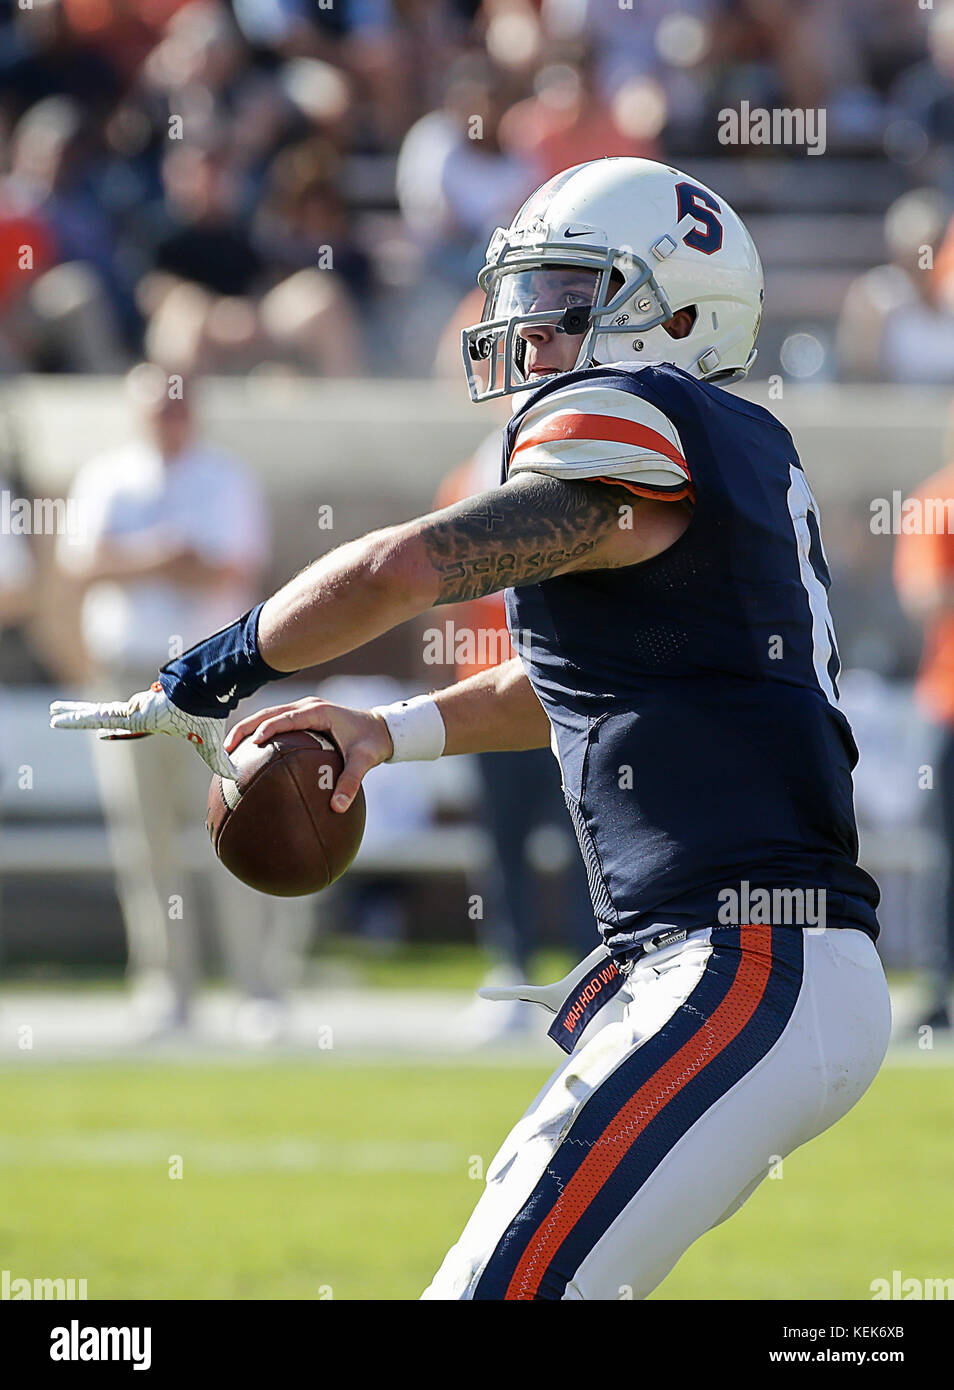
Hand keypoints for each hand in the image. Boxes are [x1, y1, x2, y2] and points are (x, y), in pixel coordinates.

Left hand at [49, 682, 238, 778]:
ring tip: (51, 714)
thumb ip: (218, 760)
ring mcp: (130, 710)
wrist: (203, 696)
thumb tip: (234, 777)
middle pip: (106, 717)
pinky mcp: (126, 712)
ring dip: (72, 715)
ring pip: (95, 714)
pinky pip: (95, 715)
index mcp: (154, 719)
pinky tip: (56, 716)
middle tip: (62, 715)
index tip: (102, 733)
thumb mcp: (209, 745)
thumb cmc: (206, 714)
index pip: (129, 726)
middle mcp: (138, 712)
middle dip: (85, 717)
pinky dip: (75, 717)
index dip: (114, 730)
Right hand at [225, 697, 392, 811]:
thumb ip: (351, 782)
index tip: (253, 743)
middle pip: (268, 713)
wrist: (382, 728)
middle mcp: (308, 707)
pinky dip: (259, 734)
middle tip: (226, 748)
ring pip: (268, 715)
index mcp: (318, 712)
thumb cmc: (372, 742)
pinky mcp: (303, 717)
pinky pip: (276, 723)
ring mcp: (304, 710)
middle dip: (245, 728)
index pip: (286, 717)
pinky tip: (248, 754)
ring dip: (247, 730)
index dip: (268, 728)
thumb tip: (338, 808)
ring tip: (228, 751)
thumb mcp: (364, 761)